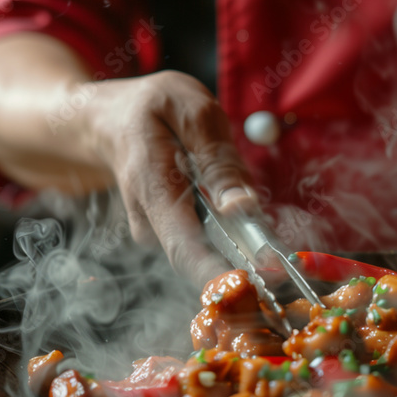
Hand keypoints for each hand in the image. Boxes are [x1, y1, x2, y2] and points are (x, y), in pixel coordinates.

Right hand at [84, 70, 257, 284]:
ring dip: (243, 257)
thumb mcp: (190, 112)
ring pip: (206, 253)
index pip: (183, 247)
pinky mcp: (170, 234)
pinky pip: (206, 245)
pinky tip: (254, 242)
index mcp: (152, 187)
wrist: (109, 120)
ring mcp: (156, 233)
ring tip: (277, 261)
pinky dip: (233, 245)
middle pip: (198, 260)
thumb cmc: (152, 107)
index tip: (254, 288)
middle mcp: (149, 221)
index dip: (218, 274)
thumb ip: (218, 160)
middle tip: (287, 277)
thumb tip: (243, 206)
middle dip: (243, 272)